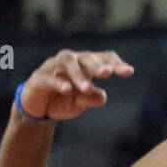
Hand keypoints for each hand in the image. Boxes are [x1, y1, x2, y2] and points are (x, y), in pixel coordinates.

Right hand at [18, 50, 134, 121]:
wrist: (37, 108)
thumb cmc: (62, 101)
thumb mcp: (78, 104)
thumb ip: (90, 99)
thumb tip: (103, 97)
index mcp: (85, 65)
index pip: (103, 58)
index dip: (116, 63)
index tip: (129, 72)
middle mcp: (70, 61)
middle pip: (86, 58)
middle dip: (97, 65)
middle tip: (107, 73)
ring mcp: (53, 67)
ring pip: (67, 63)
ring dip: (78, 74)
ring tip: (87, 88)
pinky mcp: (38, 78)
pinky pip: (48, 78)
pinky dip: (57, 83)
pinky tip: (67, 89)